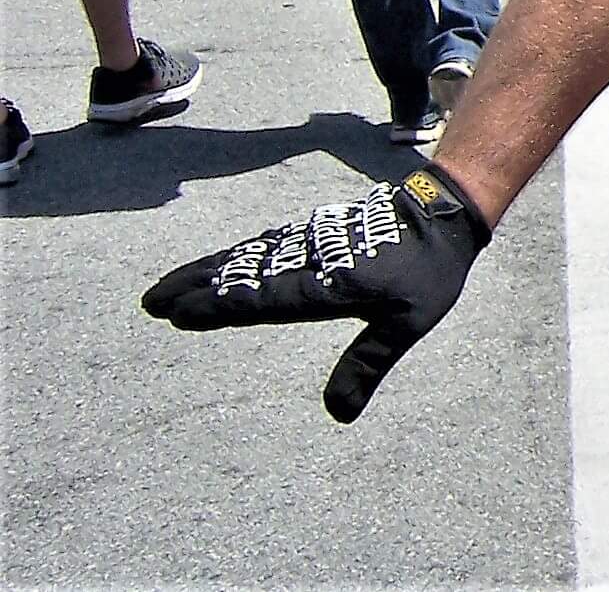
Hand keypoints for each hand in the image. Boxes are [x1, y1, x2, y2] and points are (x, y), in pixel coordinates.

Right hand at [142, 163, 489, 422]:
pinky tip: (222, 264)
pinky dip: (237, 255)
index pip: (259, 299)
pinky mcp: (316, 232)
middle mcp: (309, 261)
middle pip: (241, 276)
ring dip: (207, 270)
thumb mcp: (408, 322)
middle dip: (194, 289)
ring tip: (169, 286)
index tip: (176, 314)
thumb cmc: (429, 270)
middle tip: (150, 302)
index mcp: (325, 285)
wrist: (444, 209)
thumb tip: (337, 414)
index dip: (217, 308)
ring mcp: (310, 243)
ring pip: (248, 257)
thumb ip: (367, 364)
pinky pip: (266, 245)